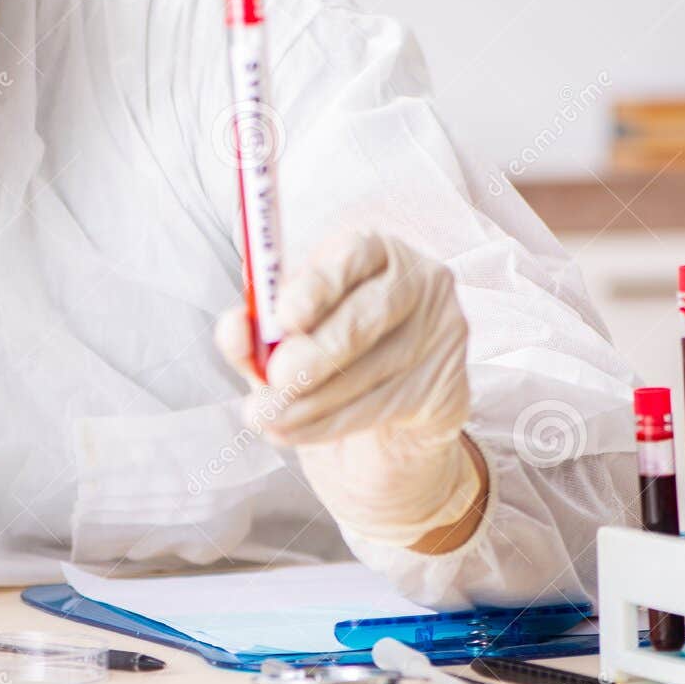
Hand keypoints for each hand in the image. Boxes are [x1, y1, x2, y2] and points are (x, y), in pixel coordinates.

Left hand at [216, 229, 484, 548]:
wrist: (375, 410)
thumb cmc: (320, 352)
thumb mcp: (281, 336)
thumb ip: (255, 332)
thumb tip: (235, 329)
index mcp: (372, 251)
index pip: (354, 255)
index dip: (319, 284)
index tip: (286, 315)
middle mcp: (417, 282)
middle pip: (371, 314)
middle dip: (317, 352)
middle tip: (276, 379)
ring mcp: (442, 333)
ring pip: (374, 369)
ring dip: (312, 400)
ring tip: (264, 416)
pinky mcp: (449, 385)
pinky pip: (386, 407)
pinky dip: (331, 425)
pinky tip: (294, 431)